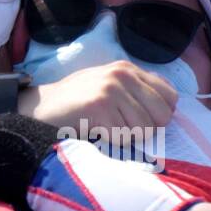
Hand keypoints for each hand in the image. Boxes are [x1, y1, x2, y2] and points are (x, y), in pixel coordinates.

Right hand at [28, 61, 177, 132]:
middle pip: (162, 115)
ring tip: (107, 128)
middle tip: (124, 128)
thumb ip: (137, 91)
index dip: (161, 115)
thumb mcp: (109, 86)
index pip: (170, 96)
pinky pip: (124, 137)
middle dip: (148, 129)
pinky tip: (97, 131)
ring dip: (127, 137)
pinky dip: (113, 142)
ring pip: (144, 129)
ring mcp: (112, 89)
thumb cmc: (77, 103)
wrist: (39, 107)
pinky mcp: (100, 106)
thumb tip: (169, 109)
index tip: (144, 121)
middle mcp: (123, 75)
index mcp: (129, 69)